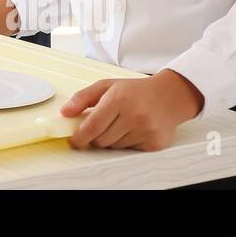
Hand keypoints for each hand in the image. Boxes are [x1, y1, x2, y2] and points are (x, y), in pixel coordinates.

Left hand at [62, 70, 204, 150]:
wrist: (170, 95)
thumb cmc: (135, 90)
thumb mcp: (107, 85)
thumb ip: (83, 97)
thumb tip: (64, 112)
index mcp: (119, 99)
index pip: (92, 126)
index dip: (79, 137)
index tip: (73, 141)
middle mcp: (134, 115)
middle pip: (102, 140)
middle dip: (96, 136)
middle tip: (101, 126)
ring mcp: (146, 130)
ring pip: (115, 147)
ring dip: (111, 140)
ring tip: (120, 124)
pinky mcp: (155, 142)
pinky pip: (130, 150)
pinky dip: (126, 143)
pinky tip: (133, 129)